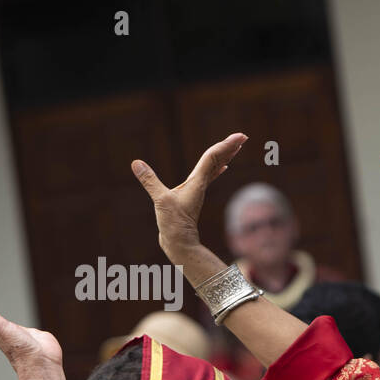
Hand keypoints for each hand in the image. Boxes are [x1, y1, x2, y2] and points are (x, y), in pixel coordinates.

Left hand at [0, 292, 62, 373]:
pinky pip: (30, 331)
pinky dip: (27, 330)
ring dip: (5, 327)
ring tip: (0, 326)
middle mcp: (8, 336)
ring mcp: (22, 337)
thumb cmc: (20, 350)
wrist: (42, 363)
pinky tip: (29, 333)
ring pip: (11, 329)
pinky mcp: (36, 338)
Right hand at [132, 132, 246, 262]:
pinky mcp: (194, 195)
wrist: (179, 243)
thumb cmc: (173, 224)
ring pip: (215, 167)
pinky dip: (217, 168)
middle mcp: (201, 184)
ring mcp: (198, 189)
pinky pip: (209, 176)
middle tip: (243, 136)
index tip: (239, 136)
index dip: (225, 145)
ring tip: (236, 145)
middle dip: (230, 147)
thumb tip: (136, 163)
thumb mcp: (161, 200)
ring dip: (225, 155)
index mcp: (197, 182)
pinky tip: (223, 166)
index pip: (213, 157)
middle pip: (218, 160)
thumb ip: (150, 181)